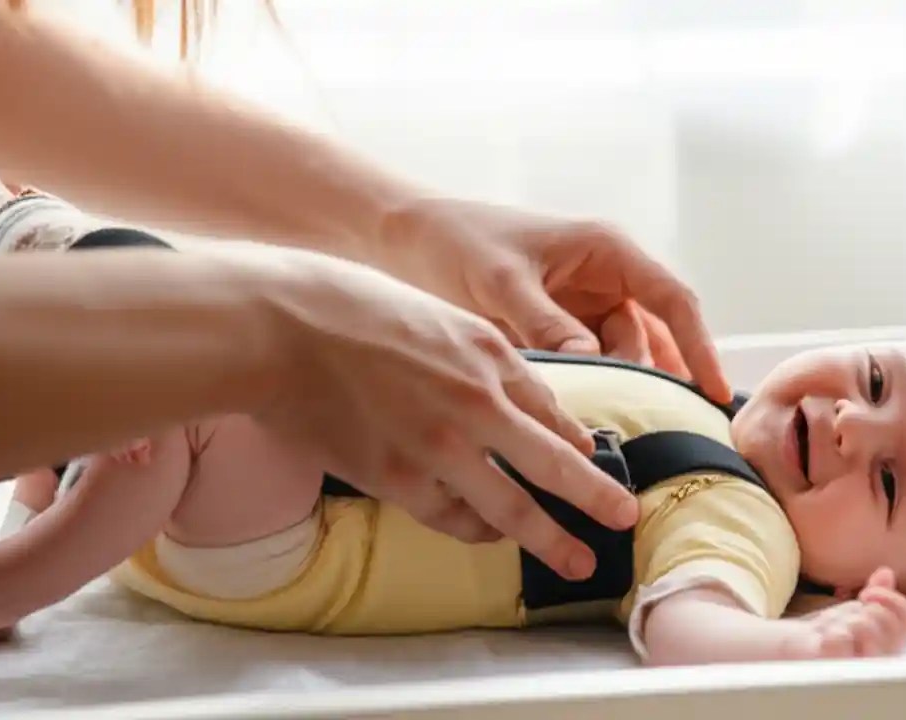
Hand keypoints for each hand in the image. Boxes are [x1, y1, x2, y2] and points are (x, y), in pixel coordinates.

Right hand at [228, 244, 639, 579]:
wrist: (280, 325)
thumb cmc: (350, 308)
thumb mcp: (437, 315)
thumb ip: (478, 356)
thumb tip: (508, 396)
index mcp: (490, 353)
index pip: (555, 411)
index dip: (583, 443)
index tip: (599, 460)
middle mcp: (477, 402)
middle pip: (556, 465)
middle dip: (598, 498)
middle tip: (625, 519)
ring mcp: (440, 446)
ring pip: (512, 509)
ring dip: (549, 539)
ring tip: (575, 560)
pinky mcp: (397, 479)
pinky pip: (452, 518)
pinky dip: (476, 530)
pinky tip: (489, 536)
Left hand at [379, 197, 731, 403]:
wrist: (409, 238)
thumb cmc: (459, 242)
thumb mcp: (502, 281)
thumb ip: (546, 322)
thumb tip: (593, 362)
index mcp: (608, 251)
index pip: (673, 300)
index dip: (700, 346)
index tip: (715, 392)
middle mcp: (607, 278)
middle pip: (652, 337)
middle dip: (655, 380)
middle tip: (656, 432)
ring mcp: (585, 305)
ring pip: (623, 357)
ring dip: (619, 390)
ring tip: (617, 434)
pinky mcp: (562, 329)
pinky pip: (591, 365)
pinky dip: (590, 390)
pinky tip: (583, 422)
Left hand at [780, 568, 905, 659]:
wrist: (798, 651)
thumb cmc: (832, 633)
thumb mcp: (857, 610)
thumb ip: (877, 594)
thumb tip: (886, 572)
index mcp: (894, 643)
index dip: (891, 598)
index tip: (866, 593)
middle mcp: (884, 659)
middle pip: (887, 619)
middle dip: (864, 608)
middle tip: (849, 615)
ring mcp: (863, 667)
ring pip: (865, 627)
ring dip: (845, 619)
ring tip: (836, 629)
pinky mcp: (839, 670)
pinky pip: (840, 639)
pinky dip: (830, 632)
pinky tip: (825, 640)